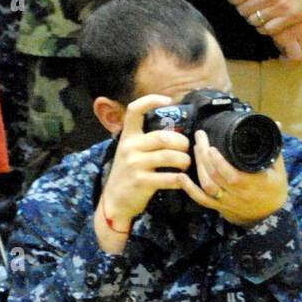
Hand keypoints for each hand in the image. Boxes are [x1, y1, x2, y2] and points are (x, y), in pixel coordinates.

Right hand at [98, 92, 193, 227]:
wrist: (114, 201)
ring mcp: (134, 165)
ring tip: (186, 164)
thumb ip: (145, 141)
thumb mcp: (130, 153)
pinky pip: (169, 177)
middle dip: (181, 142)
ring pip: (170, 156)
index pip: (135, 110)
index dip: (151, 100)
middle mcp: (130, 148)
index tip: (168, 100)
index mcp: (128, 137)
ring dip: (184, 160)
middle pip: (164, 137)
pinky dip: (180, 179)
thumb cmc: (128, 174)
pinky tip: (182, 180)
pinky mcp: (141, 182)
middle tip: (186, 149)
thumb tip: (174, 130)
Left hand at [180, 128, 287, 227]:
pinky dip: (190, 189)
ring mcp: (226, 201)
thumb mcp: (279, 169)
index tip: (212, 146)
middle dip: (204, 155)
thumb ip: (274, 148)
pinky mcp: (218, 206)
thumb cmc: (274, 189)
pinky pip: (201, 200)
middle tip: (200, 136)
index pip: (232, 176)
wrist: (269, 217)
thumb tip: (275, 124)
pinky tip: (180, 177)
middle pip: (215, 177)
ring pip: (207, 186)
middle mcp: (237, 195)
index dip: (219, 163)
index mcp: (252, 184)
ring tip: (196, 147)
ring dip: (198, 166)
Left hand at [222, 0, 301, 36]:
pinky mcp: (290, 18)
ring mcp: (281, 8)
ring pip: (254, 21)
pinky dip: (264, 27)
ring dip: (253, 17)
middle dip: (243, 6)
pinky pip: (268, 30)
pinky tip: (266, 19)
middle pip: (243, 10)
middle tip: (249, 2)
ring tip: (258, 10)